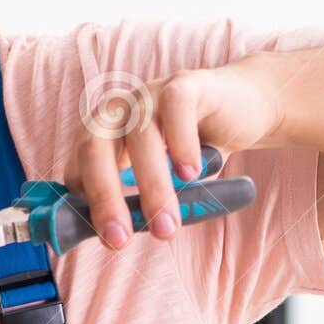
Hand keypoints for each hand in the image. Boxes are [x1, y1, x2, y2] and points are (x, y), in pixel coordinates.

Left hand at [63, 59, 282, 249]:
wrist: (245, 109)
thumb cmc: (195, 152)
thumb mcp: (162, 183)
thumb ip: (139, 204)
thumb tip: (116, 239)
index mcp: (102, 137)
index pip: (77, 168)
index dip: (86, 205)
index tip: (108, 237)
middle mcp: (118, 113)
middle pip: (95, 149)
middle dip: (105, 198)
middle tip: (119, 240)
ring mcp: (149, 94)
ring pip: (140, 136)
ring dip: (152, 187)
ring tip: (166, 225)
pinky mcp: (186, 83)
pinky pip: (175, 107)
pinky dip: (180, 142)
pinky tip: (190, 174)